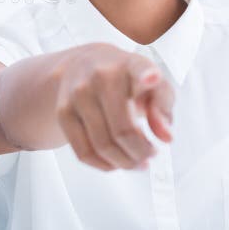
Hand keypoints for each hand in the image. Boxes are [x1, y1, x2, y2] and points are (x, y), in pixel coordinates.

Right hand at [55, 43, 173, 171]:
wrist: (82, 65)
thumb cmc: (126, 79)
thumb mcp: (151, 84)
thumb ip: (163, 107)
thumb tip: (165, 137)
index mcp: (129, 65)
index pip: (138, 68)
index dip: (146, 75)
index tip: (152, 78)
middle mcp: (100, 76)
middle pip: (123, 130)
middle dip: (141, 152)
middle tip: (150, 156)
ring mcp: (78, 94)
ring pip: (102, 146)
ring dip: (125, 162)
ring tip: (137, 162)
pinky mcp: (63, 112)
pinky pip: (83, 152)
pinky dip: (103, 164)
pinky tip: (115, 163)